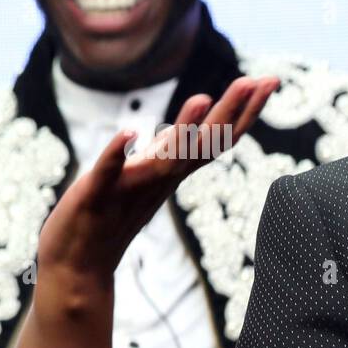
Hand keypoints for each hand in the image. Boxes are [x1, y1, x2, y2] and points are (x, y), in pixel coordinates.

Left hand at [38, 76, 279, 284]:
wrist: (78, 267)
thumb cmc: (107, 220)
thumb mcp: (139, 179)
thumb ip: (158, 155)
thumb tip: (175, 130)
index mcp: (169, 174)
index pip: (216, 141)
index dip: (244, 113)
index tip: (270, 80)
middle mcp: (157, 182)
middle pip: (202, 147)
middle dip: (230, 113)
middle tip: (258, 79)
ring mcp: (127, 190)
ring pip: (164, 161)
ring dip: (182, 131)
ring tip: (201, 97)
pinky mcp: (93, 197)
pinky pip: (106, 174)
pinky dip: (115, 154)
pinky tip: (127, 132)